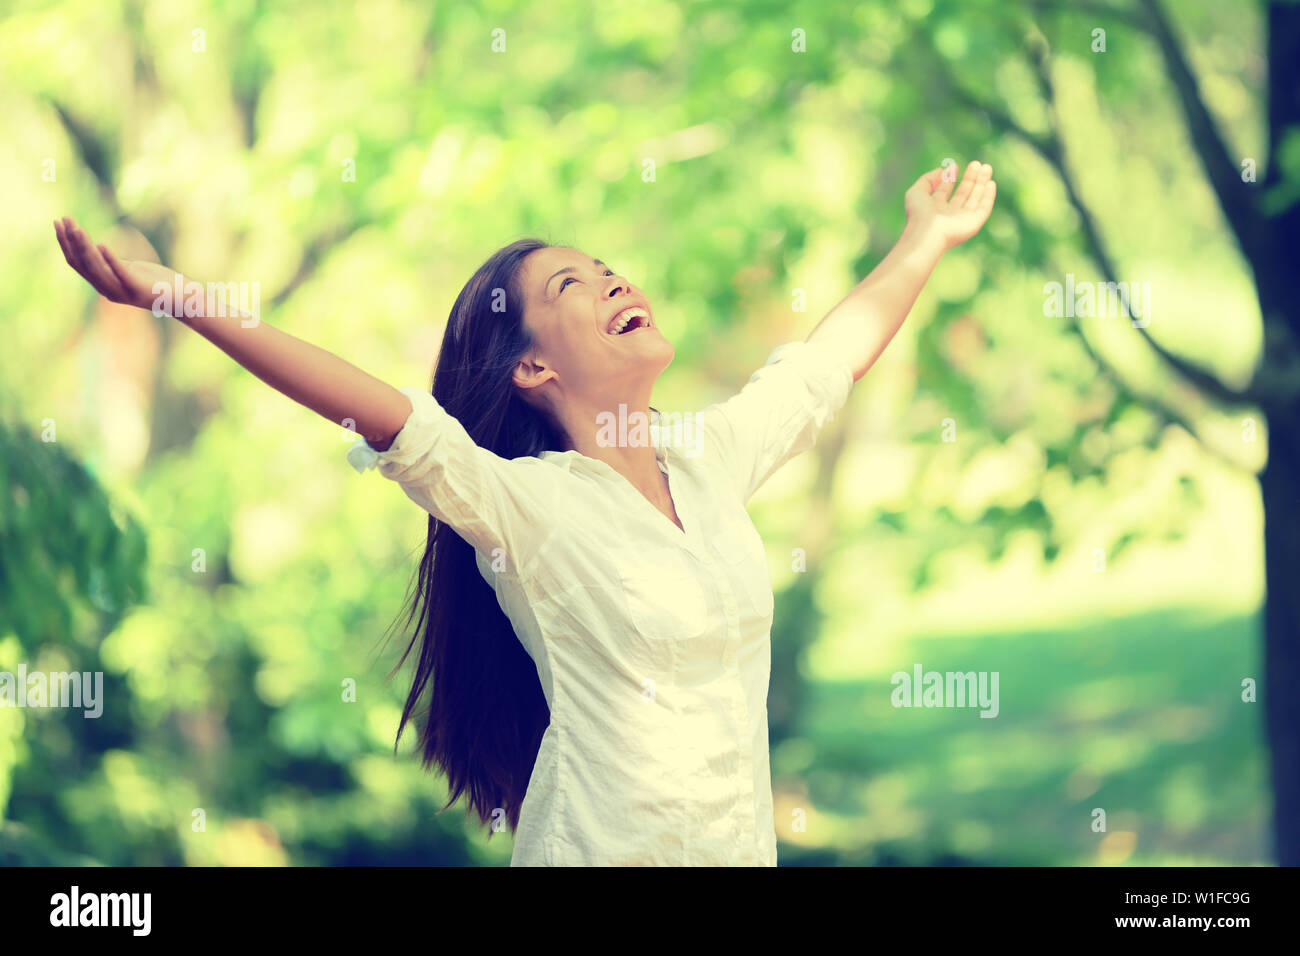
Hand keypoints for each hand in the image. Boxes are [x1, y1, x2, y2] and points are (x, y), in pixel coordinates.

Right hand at [53, 216, 183, 314]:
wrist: (181, 298)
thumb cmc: (156, 282)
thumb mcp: (128, 270)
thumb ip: (111, 264)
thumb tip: (96, 249)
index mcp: (103, 285)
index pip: (76, 263)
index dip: (64, 243)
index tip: (58, 223)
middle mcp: (108, 290)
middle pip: (80, 264)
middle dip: (69, 240)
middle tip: (63, 219)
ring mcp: (122, 291)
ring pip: (95, 267)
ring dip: (84, 246)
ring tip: (77, 228)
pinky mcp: (137, 288)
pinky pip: (119, 272)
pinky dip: (109, 259)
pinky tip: (101, 244)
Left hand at [903, 161, 996, 250]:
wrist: (928, 234)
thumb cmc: (919, 215)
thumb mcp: (916, 192)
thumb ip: (927, 179)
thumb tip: (942, 171)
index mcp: (935, 209)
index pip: (945, 191)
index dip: (949, 178)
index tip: (954, 166)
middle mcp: (949, 214)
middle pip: (963, 193)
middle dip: (970, 178)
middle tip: (977, 163)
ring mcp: (962, 219)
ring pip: (975, 198)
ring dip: (981, 183)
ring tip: (986, 167)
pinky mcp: (974, 223)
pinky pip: (984, 208)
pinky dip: (988, 196)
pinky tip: (991, 183)